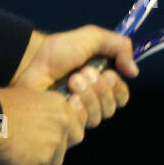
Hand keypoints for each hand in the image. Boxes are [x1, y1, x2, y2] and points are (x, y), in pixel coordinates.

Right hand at [0, 83, 88, 164]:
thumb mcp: (26, 93)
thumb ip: (41, 106)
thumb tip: (40, 116)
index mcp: (60, 107)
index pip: (75, 124)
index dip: (63, 130)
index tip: (49, 132)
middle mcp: (62, 128)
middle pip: (68, 144)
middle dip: (56, 147)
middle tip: (35, 147)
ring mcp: (51, 149)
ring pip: (50, 162)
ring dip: (38, 162)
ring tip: (16, 158)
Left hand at [12, 25, 136, 126]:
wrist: (30, 61)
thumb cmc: (58, 50)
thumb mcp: (91, 38)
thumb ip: (118, 46)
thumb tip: (134, 72)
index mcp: (100, 83)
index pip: (122, 96)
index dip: (118, 87)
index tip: (107, 73)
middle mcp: (90, 100)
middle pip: (111, 108)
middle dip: (99, 89)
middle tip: (80, 74)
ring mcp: (76, 113)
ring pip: (97, 117)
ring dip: (87, 96)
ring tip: (71, 81)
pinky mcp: (63, 123)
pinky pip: (80, 126)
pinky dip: (76, 110)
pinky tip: (65, 99)